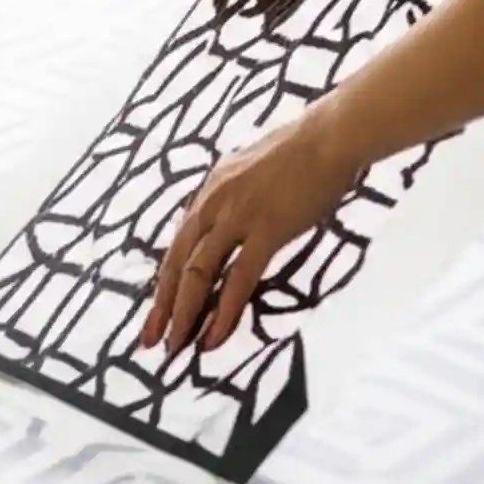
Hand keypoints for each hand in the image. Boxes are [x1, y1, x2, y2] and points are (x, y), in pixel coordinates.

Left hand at [138, 101, 364, 352]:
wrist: (332, 135)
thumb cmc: (303, 153)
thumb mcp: (251, 172)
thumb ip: (234, 199)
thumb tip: (230, 225)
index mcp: (209, 192)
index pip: (178, 246)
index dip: (164, 282)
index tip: (156, 312)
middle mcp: (212, 205)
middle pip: (177, 264)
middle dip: (162, 306)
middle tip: (151, 340)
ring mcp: (236, 217)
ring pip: (197, 275)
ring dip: (184, 315)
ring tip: (175, 348)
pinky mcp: (266, 230)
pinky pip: (238, 280)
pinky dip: (223, 312)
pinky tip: (212, 337)